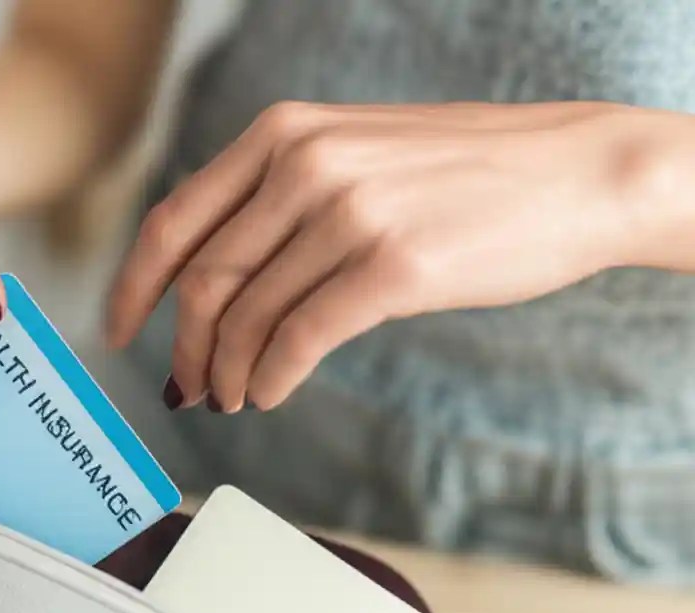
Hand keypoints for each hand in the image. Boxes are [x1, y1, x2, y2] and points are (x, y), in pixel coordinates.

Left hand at [107, 101, 685, 410]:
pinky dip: (271, 378)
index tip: (120, 330)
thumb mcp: (352, 154)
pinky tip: (271, 392)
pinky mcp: (391, 265)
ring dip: (227, 374)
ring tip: (233, 397)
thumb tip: (210, 280)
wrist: (574, 171)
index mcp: (281, 134)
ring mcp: (347, 213)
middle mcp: (303, 166)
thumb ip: (278, 200)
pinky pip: (299, 340)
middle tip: (190, 387)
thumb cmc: (461, 173)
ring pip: (246, 317)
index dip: (134, 287)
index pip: (174, 221)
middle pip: (202, 281)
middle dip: (186, 349)